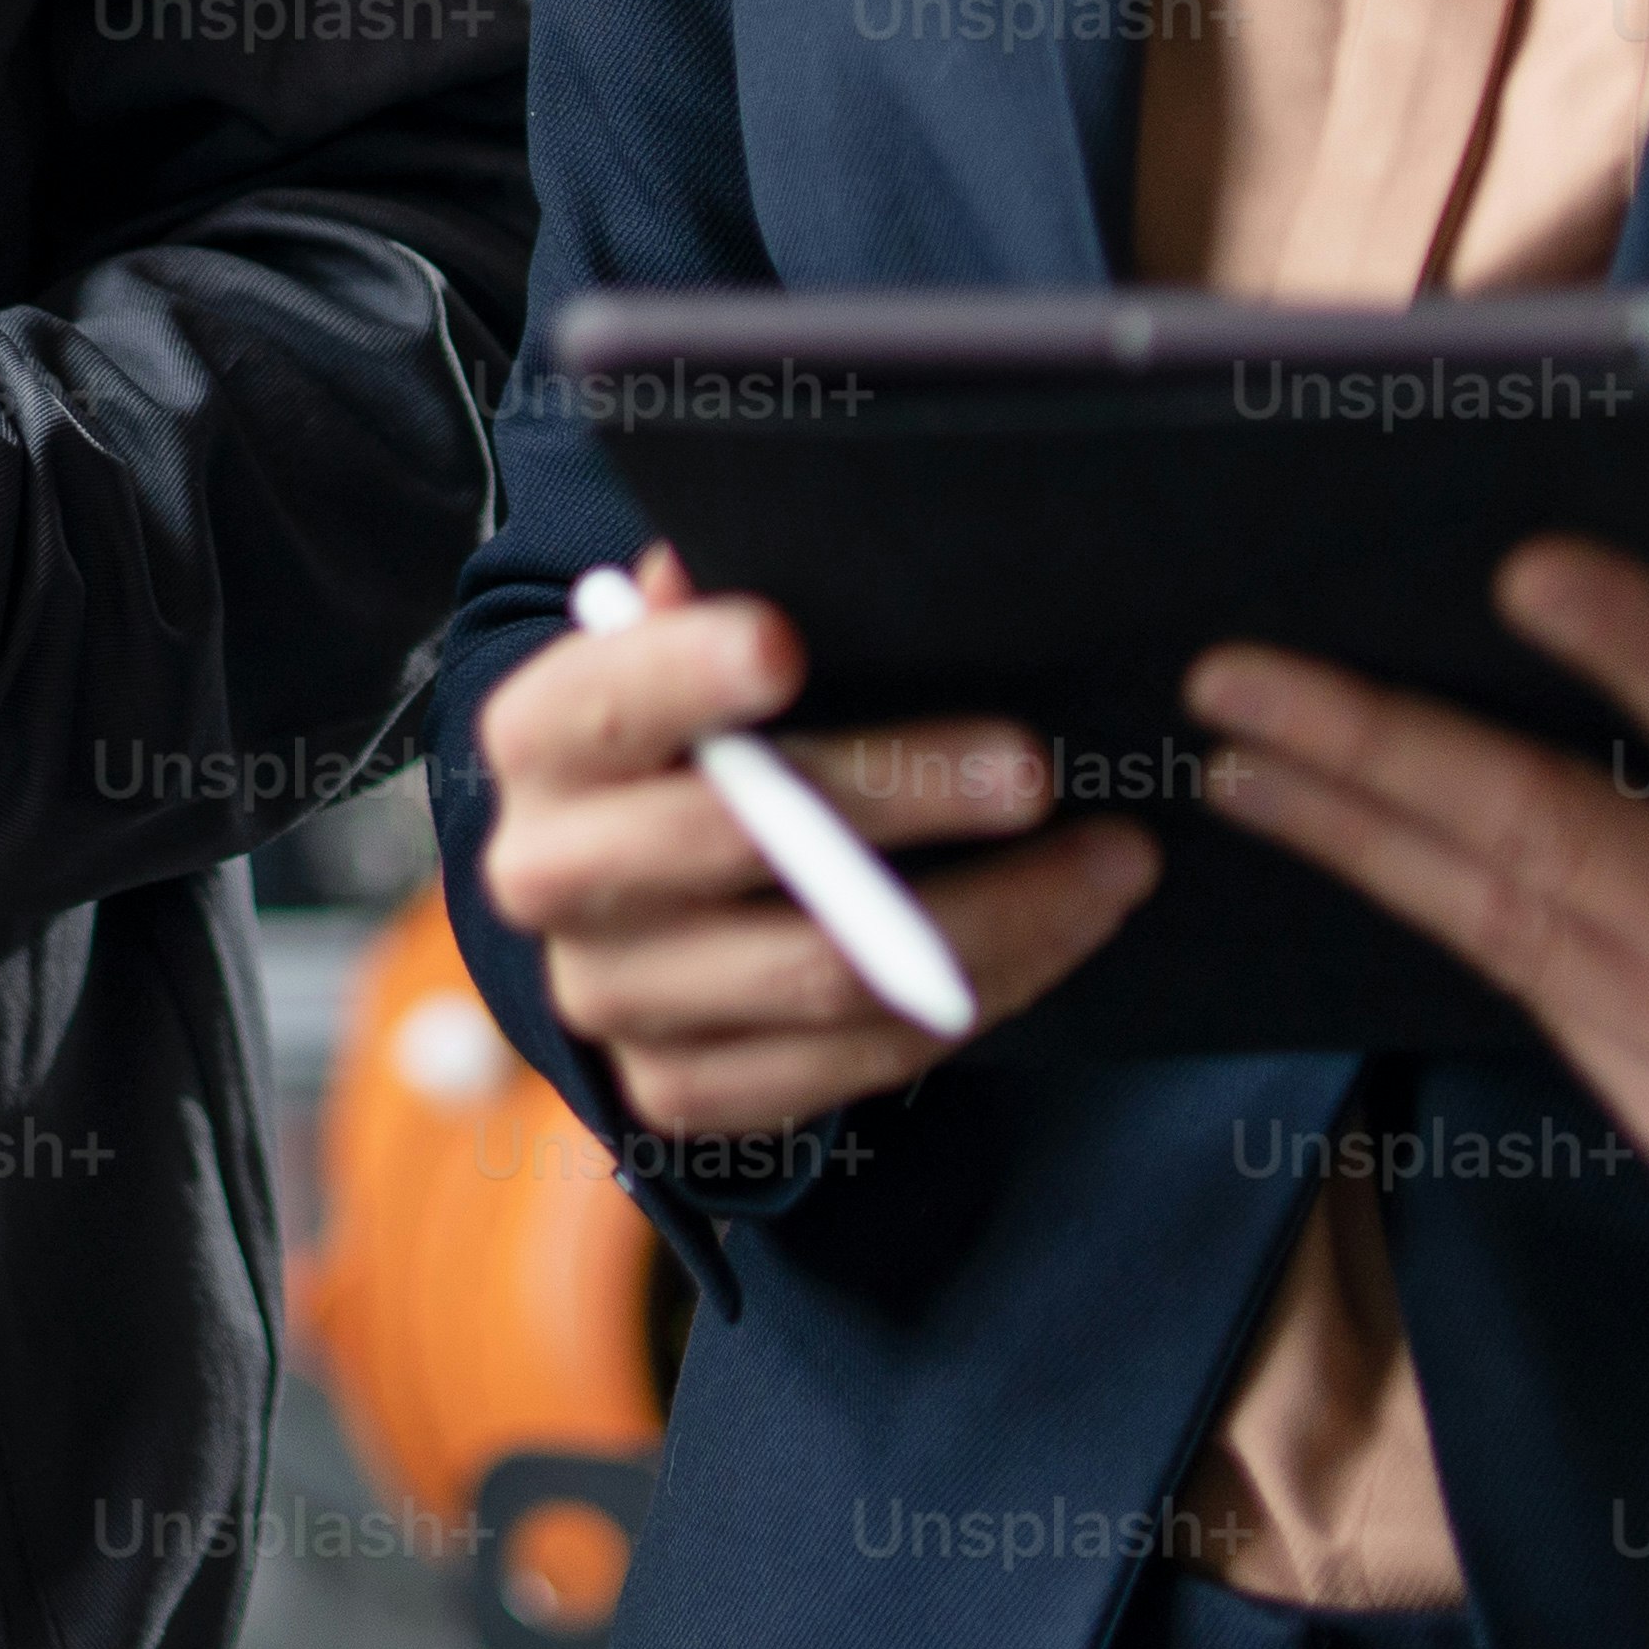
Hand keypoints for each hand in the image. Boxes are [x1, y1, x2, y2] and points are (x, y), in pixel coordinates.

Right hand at [469, 553, 1159, 1137]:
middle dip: (898, 796)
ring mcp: (614, 997)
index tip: (784, 641)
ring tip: (1109, 859)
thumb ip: (701, 611)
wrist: (631, 903)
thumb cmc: (695, 738)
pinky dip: (975, 997)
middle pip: (730, 843)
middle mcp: (547, 877)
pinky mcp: (681, 1090)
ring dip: (990, 917)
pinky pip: (852, 1062)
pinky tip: (1058, 934)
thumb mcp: (683, 656)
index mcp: (540, 743)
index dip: (682, 674)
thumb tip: (702, 557)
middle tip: (1033, 765)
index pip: (599, 703)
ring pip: (820, 972)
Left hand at [1185, 539, 1648, 1221]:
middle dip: (1371, 754)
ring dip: (1364, 844)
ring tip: (1240, 763)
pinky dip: (1462, 927)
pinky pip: (1559, 1011)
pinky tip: (1372, 853)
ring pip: (1517, 940)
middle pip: (1552, 846)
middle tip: (1230, 678)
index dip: (1631, 644)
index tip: (1516, 565)